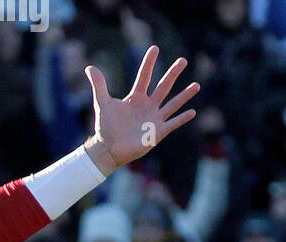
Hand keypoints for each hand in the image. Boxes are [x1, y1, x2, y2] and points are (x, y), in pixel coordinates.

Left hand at [83, 46, 199, 174]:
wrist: (107, 149)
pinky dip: (181, 119)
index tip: (154, 48)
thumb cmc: (105, 127)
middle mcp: (148, 105)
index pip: (144, 77)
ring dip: (184, 95)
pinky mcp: (157, 132)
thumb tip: (89, 67)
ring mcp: (154, 118)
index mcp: (136, 98)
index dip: (148, 63)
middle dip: (172, 74)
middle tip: (183, 60)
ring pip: (172, 104)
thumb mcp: (103, 103)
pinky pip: (172, 124)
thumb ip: (99, 85)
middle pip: (163, 86)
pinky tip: (192, 112)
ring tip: (196, 85)